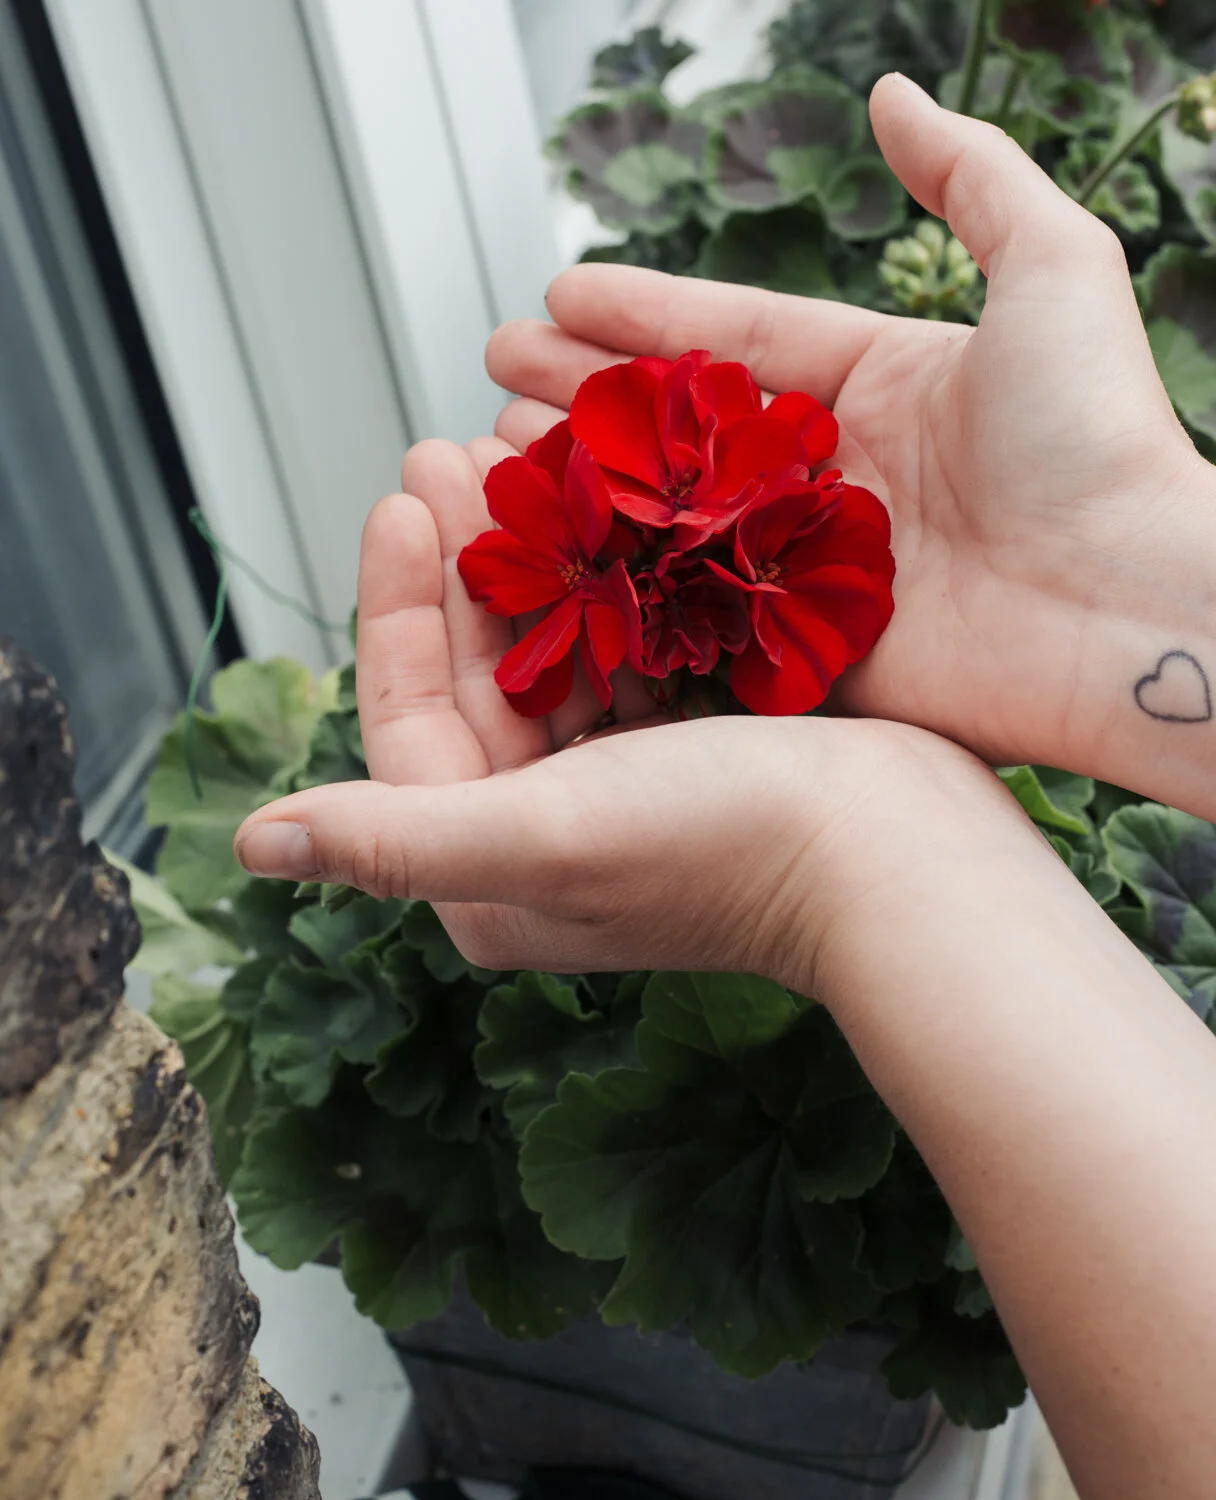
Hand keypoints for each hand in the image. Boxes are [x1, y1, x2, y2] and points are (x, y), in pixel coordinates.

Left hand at [232, 437, 1022, 985]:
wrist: (910, 861)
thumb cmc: (730, 847)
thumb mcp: (544, 835)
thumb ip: (394, 838)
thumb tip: (252, 844)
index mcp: (487, 869)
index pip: (409, 718)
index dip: (395, 606)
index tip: (399, 494)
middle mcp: (542, 834)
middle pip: (477, 674)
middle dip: (463, 561)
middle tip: (449, 446)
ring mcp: (618, 790)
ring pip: (552, 648)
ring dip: (533, 554)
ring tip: (517, 448)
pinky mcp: (687, 750)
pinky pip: (623, 646)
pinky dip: (611, 577)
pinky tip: (605, 500)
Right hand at [486, 74, 1215, 814]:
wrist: (1122, 607)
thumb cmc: (1100, 441)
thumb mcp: (1054, 268)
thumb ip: (972, 176)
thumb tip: (892, 94)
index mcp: (881, 383)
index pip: (733, 339)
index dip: (643, 315)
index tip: (557, 298)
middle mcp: (836, 474)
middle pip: (684, 428)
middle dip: (587, 396)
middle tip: (497, 379)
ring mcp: (810, 565)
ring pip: (673, 516)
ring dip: (585, 486)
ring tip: (499, 453)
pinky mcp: (801, 646)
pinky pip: (695, 609)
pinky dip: (625, 588)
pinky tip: (558, 562)